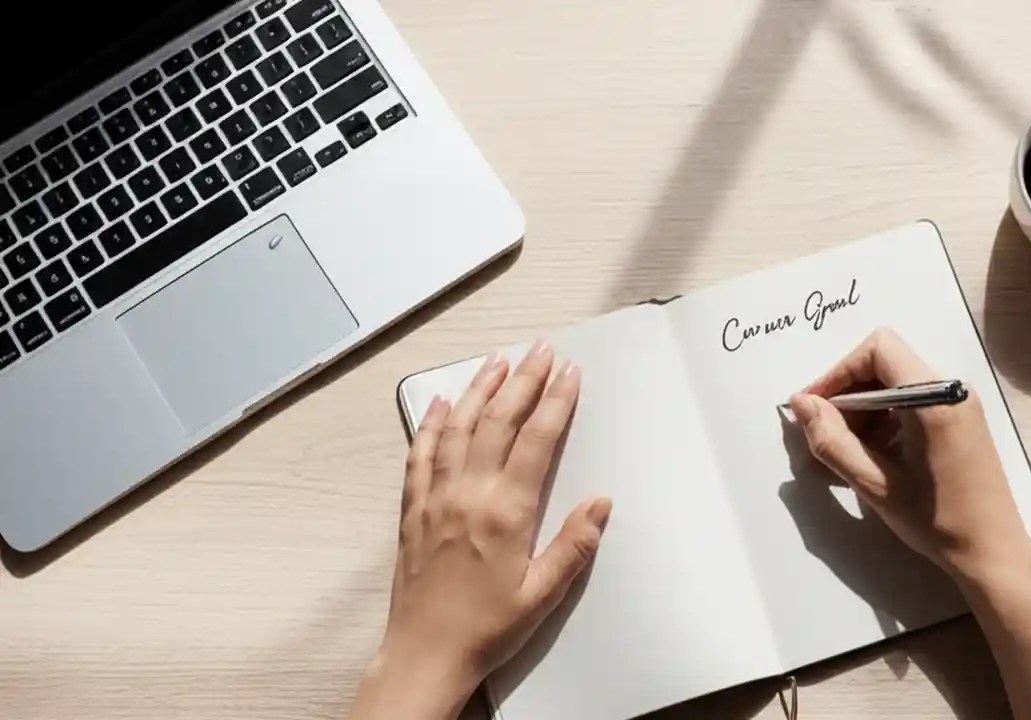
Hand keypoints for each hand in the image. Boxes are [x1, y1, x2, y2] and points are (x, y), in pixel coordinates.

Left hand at [349, 342, 611, 719]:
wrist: (425, 654)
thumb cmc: (485, 629)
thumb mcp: (543, 593)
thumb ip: (573, 545)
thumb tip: (600, 504)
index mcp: (505, 512)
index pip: (535, 440)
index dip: (555, 402)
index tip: (569, 374)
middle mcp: (468, 495)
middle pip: (497, 420)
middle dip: (523, 380)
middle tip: (541, 350)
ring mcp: (436, 498)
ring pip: (457, 427)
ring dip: (478, 389)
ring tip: (497, 362)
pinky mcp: (414, 510)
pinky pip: (420, 454)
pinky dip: (430, 424)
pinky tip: (439, 404)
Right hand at [788, 328, 1030, 578]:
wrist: (992, 552)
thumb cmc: (936, 521)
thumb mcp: (875, 483)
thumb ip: (832, 440)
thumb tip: (800, 404)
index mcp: (934, 398)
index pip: (878, 349)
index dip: (838, 372)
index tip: (814, 407)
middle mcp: (951, 389)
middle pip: (885, 364)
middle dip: (849, 394)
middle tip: (827, 436)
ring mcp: (960, 403)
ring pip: (896, 383)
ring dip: (866, 409)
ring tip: (850, 453)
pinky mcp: (962, 419)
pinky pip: (913, 401)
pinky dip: (886, 419)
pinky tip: (877, 456)